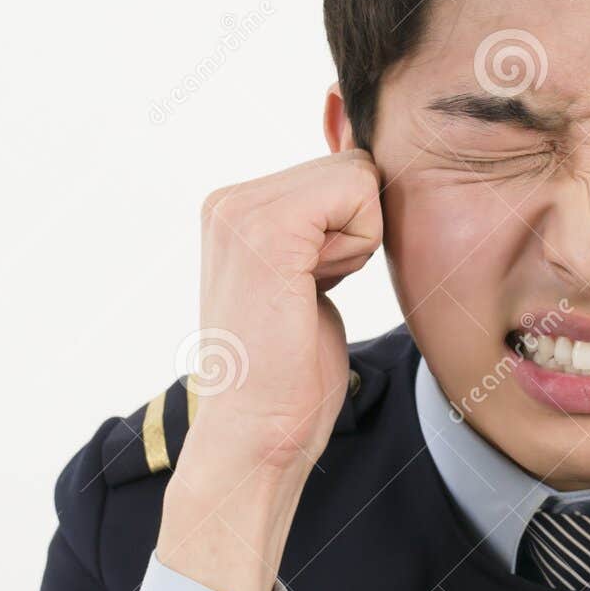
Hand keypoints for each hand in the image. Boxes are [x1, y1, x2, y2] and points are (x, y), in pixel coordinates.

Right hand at [156, 150, 383, 590]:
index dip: (352, 231)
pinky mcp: (266, 230)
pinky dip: (359, 247)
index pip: (341, 169)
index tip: (311, 286)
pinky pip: (357, 194)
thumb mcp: (314, 271)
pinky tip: (315, 292)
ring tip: (307, 297)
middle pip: (353, 167)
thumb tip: (361, 154)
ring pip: (358, 177)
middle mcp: (228, 199)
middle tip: (311, 294)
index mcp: (233, 206)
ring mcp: (240, 211)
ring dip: (357, 243)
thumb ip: (327, 217)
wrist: (257, 436)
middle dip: (357, 232)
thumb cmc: (291, 373)